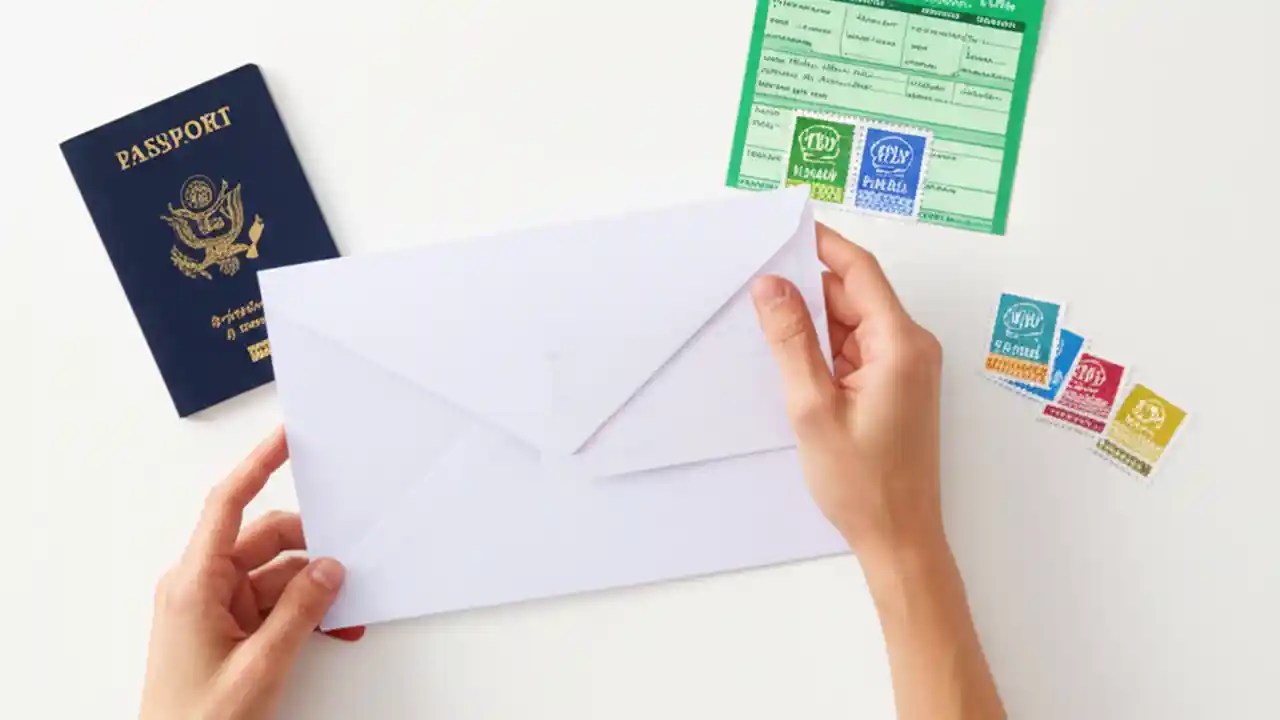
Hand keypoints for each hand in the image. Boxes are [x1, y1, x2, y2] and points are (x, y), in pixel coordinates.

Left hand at [140, 428, 363, 719]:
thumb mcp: (261, 664)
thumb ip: (301, 611)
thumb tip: (330, 569)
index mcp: (193, 584)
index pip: (228, 504)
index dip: (259, 465)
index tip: (286, 437)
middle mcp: (200, 587)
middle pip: (265, 540)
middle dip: (311, 547)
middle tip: (350, 558)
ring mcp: (213, 608)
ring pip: (276, 573)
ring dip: (312, 588)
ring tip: (345, 611)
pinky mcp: (226, 628)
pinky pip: (273, 602)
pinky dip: (303, 610)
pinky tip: (331, 626)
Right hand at [751, 224, 944, 560]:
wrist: (899, 538)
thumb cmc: (863, 483)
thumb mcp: (813, 407)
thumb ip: (791, 342)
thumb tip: (771, 286)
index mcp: (900, 344)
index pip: (859, 271)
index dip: (822, 244)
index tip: (786, 227)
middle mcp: (910, 347)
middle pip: (853, 295)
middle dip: (807, 289)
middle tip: (757, 287)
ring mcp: (905, 367)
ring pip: (851, 324)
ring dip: (813, 324)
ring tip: (767, 332)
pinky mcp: (895, 387)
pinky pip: (855, 350)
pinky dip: (824, 350)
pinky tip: (792, 363)